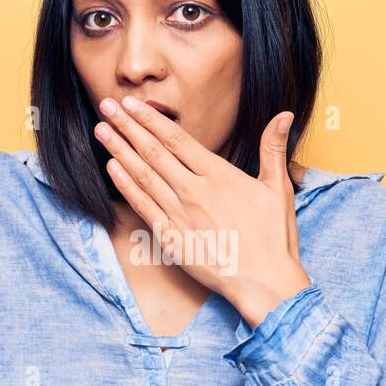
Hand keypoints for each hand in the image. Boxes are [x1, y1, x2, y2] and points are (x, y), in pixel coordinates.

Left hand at [93, 94, 312, 328]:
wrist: (264, 282)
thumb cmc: (273, 237)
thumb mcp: (279, 188)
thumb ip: (274, 148)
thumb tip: (284, 115)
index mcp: (219, 175)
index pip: (177, 139)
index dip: (150, 119)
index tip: (131, 103)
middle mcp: (195, 191)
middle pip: (154, 152)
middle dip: (127, 126)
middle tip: (106, 105)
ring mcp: (180, 215)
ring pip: (144, 176)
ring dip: (120, 151)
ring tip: (101, 130)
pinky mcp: (171, 238)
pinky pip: (143, 207)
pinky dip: (126, 186)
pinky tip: (112, 169)